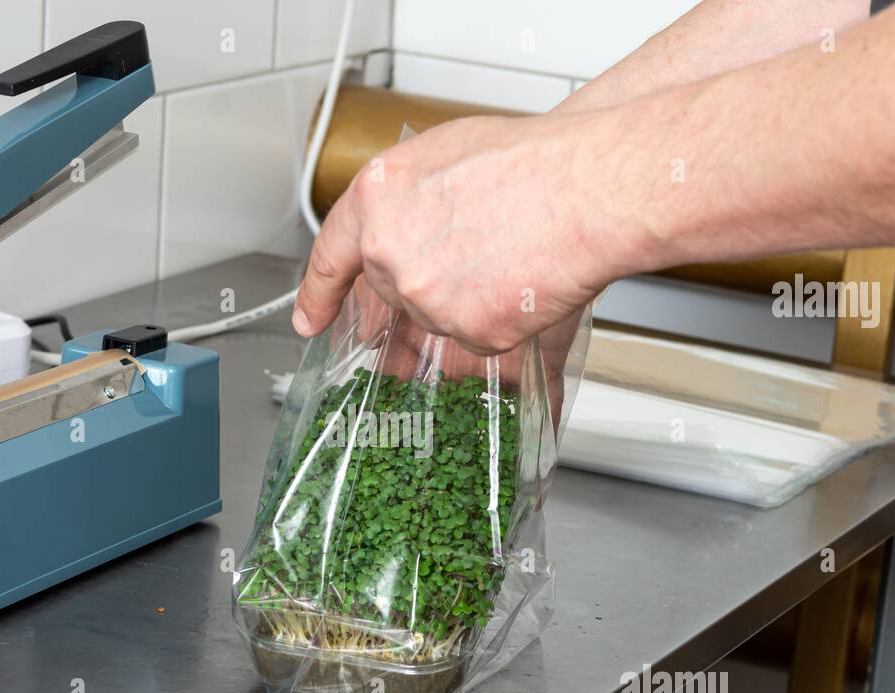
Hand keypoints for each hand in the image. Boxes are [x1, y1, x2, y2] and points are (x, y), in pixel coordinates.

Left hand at [292, 111, 642, 355]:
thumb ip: (405, 198)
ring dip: (470, 298)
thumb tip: (401, 224)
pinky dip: (503, 319)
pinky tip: (524, 282)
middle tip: (478, 250)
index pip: (331, 258)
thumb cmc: (530, 161)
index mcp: (376, 201)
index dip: (318, 294)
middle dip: (431, 279)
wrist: (585, 189)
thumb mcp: (443, 154)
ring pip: (440, 316)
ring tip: (512, 254)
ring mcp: (427, 299)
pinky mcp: (469, 332)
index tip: (309, 320)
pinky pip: (479, 337)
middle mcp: (391, 255)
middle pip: (398, 290)